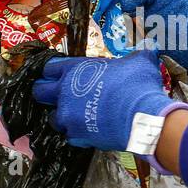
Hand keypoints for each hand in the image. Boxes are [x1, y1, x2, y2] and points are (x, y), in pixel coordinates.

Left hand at [32, 50, 174, 152]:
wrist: (143, 117)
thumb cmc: (138, 85)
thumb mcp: (139, 61)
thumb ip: (135, 56)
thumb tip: (148, 51)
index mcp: (75, 70)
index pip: (49, 67)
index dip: (53, 71)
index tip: (59, 74)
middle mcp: (65, 92)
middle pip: (40, 92)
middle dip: (46, 93)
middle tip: (59, 95)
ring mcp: (68, 116)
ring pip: (53, 118)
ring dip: (63, 116)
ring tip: (77, 116)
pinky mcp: (77, 135)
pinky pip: (70, 136)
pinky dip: (78, 134)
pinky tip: (89, 130)